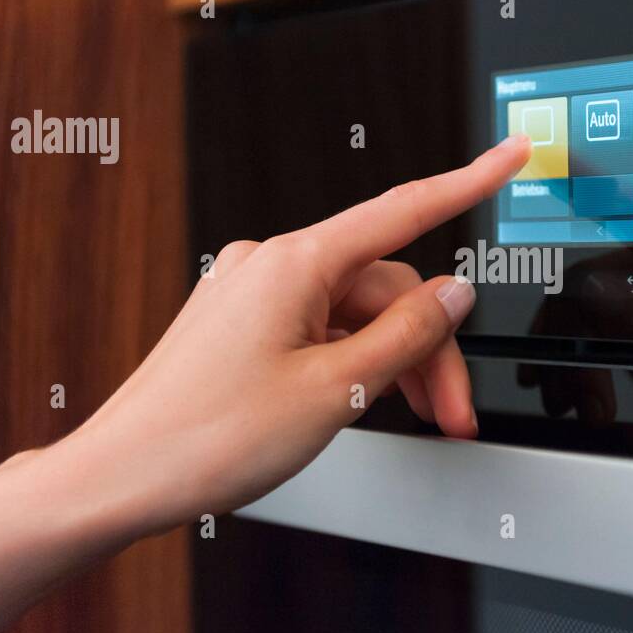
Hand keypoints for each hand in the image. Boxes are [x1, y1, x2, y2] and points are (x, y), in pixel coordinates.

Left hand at [69, 133, 529, 533]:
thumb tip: (453, 293)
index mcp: (295, 264)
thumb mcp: (336, 391)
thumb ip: (407, 335)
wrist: (123, 476)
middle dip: (429, 347)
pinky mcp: (242, 323)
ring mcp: (253, 294)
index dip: (469, 182)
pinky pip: (321, 328)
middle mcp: (270, 265)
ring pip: (355, 314)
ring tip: (417, 419)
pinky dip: (355, 362)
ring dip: (395, 363)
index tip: (509, 156)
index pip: (404, 210)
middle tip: (453, 409)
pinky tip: (367, 402)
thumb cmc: (205, 437)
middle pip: (386, 288)